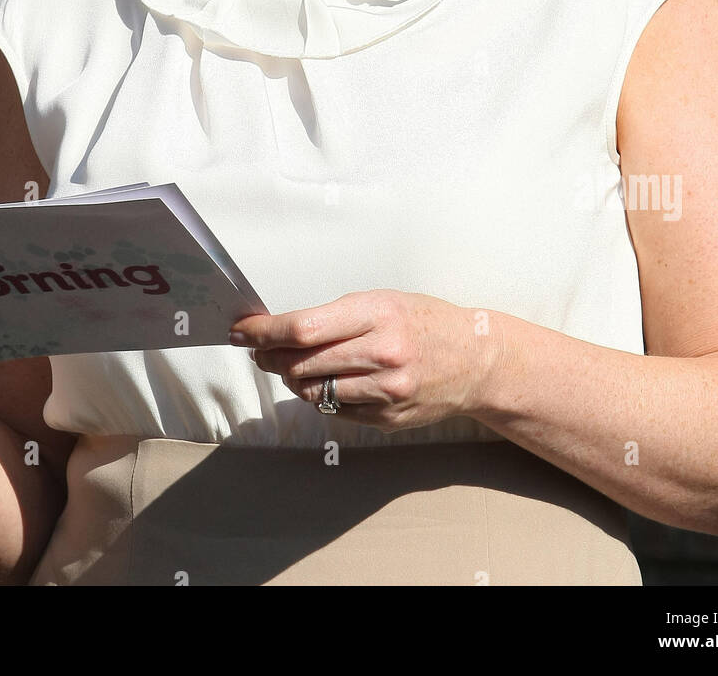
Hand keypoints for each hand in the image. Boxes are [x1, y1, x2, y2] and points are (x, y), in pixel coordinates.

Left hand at [230, 290, 503, 433]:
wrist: (475, 360)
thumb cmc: (425, 322)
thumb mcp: (384, 301)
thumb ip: (337, 316)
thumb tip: (283, 330)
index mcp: (378, 314)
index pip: (304, 327)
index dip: (264, 331)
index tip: (242, 330)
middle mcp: (382, 354)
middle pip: (302, 362)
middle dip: (270, 355)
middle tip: (259, 347)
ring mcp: (385, 391)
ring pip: (312, 390)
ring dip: (291, 378)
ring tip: (289, 364)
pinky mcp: (386, 418)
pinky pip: (334, 410)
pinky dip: (319, 396)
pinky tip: (324, 381)